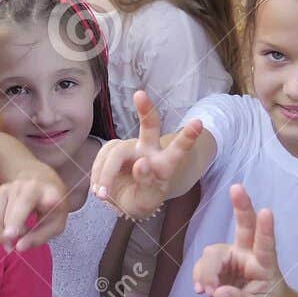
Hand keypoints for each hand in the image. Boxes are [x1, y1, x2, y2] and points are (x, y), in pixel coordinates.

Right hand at [0, 164, 67, 251]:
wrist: (41, 180)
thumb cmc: (50, 208)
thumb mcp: (55, 225)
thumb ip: (39, 238)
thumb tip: (19, 248)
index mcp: (51, 194)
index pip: (50, 197)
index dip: (49, 201)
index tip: (50, 203)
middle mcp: (32, 186)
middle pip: (19, 208)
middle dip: (13, 225)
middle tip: (10, 247)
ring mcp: (14, 186)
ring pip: (3, 216)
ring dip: (6, 234)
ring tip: (14, 242)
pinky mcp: (2, 190)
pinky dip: (0, 230)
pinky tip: (9, 234)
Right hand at [90, 91, 202, 218]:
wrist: (124, 201)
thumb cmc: (141, 199)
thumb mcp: (146, 201)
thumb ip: (146, 184)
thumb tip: (140, 163)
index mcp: (164, 165)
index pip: (177, 151)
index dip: (188, 137)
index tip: (198, 123)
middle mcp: (149, 151)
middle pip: (150, 126)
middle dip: (146, 110)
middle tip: (140, 95)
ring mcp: (131, 148)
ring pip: (116, 151)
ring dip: (106, 173)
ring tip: (101, 195)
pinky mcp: (113, 149)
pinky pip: (103, 156)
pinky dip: (98, 174)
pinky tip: (98, 189)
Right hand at [193, 184, 289, 296]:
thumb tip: (218, 292)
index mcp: (265, 264)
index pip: (266, 245)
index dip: (266, 229)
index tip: (267, 212)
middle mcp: (248, 254)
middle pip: (244, 226)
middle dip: (241, 206)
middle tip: (237, 187)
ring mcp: (232, 256)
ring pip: (213, 253)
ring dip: (206, 272)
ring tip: (207, 292)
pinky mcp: (218, 264)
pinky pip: (202, 265)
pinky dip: (199, 276)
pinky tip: (202, 290)